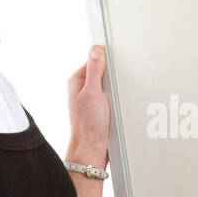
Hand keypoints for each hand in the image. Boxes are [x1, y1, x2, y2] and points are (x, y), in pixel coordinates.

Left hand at [67, 44, 109, 161]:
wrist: (93, 147)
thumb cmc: (89, 124)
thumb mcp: (92, 92)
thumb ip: (94, 70)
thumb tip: (96, 49)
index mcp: (77, 80)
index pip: (94, 60)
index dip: (107, 61)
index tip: (116, 64)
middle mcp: (83, 88)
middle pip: (104, 72)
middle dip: (114, 77)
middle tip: (116, 86)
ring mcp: (93, 97)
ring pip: (110, 84)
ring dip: (117, 89)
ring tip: (117, 98)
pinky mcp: (101, 107)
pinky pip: (113, 95)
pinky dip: (118, 98)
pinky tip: (120, 104)